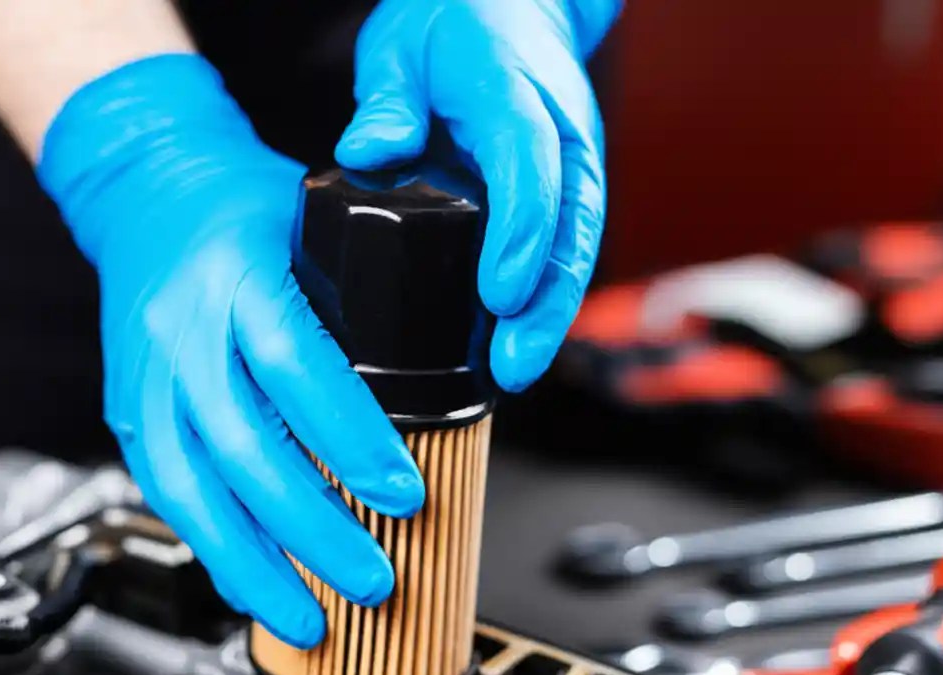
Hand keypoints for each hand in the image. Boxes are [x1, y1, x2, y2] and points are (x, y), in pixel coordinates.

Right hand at [37, 55, 423, 648]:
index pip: (295, 364)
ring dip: (256, 562)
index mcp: (235, 271)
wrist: (145, 189)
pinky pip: (167, 492)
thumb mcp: (315, 225)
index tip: (403, 492)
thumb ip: (366, 296)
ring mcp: (146, 375)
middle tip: (373, 577)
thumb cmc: (241, 204)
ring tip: (312, 618)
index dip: (348, 437)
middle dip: (312, 527)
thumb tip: (443, 377)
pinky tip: (253, 585)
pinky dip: (213, 547)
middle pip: (241, 445)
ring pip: (193, 486)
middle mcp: (181, 328)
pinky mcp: (129, 409)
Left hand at [338, 0, 619, 391]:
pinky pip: (563, 247)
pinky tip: (516, 344)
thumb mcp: (402, 47)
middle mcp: (560, 132)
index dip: (520, 232)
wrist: (512, 7)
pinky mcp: (564, 191)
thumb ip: (388, 100)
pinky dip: (544, 296)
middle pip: (571, 223)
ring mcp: (570, 164)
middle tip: (514, 364)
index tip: (499, 293)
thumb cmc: (455, 24)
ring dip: (550, 312)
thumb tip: (367, 151)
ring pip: (576, 245)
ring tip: (516, 371)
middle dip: (545, 300)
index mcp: (515, 91)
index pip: (529, 164)